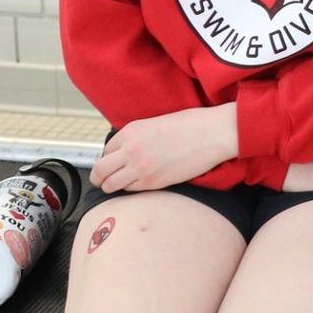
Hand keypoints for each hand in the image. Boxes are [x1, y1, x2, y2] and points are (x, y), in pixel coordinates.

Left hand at [90, 104, 238, 192]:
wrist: (214, 134)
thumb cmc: (192, 125)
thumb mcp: (157, 123)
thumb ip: (138, 136)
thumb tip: (128, 149)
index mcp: (131, 131)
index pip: (106, 150)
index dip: (110, 157)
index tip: (115, 162)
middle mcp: (130, 150)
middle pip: (99, 170)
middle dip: (98, 177)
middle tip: (102, 180)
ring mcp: (140, 168)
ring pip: (110, 185)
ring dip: (112, 185)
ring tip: (119, 184)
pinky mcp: (152, 182)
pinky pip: (130, 190)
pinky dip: (131, 188)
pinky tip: (140, 182)